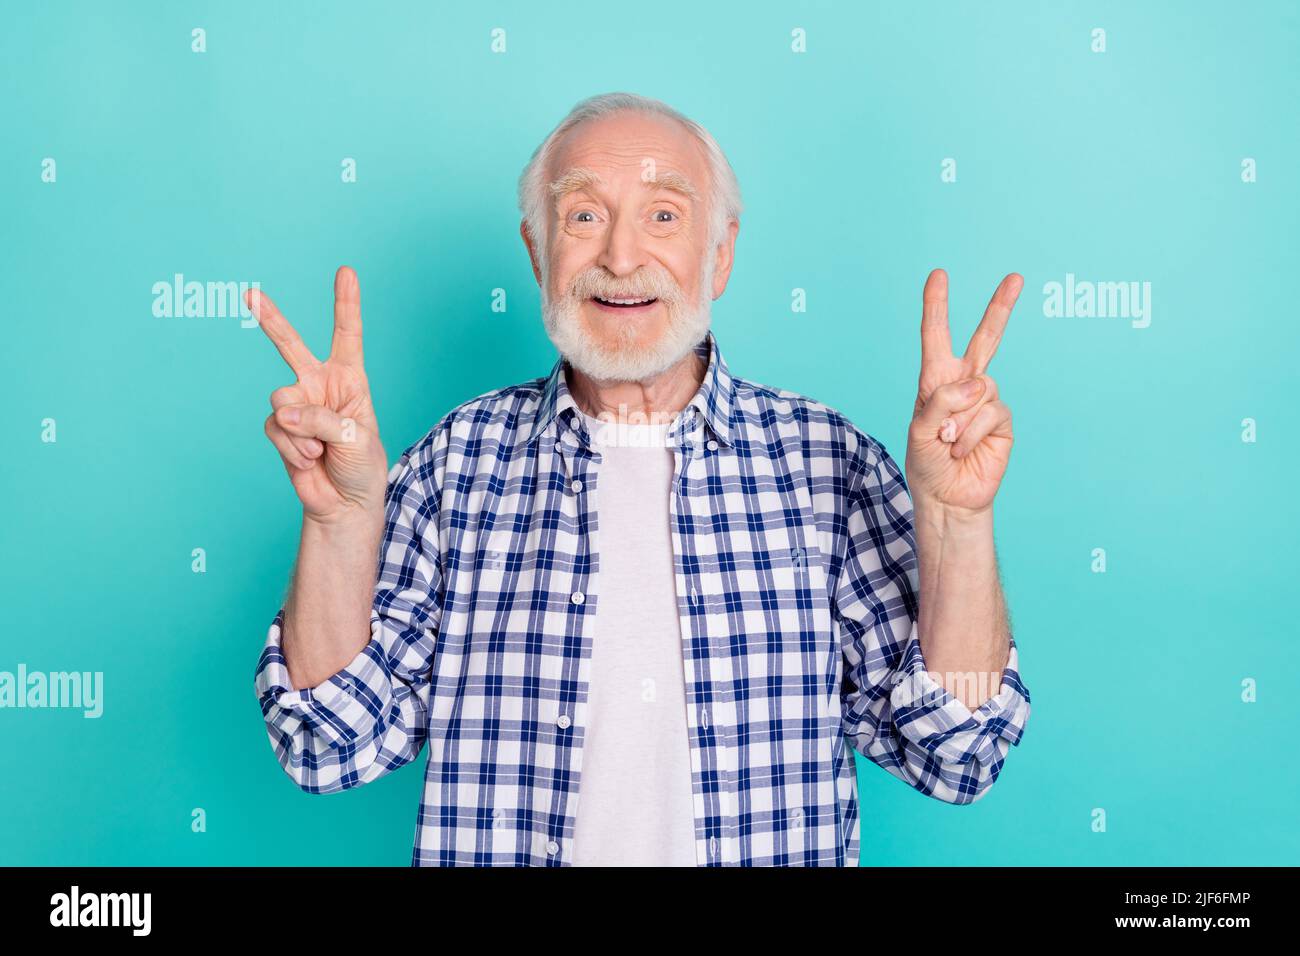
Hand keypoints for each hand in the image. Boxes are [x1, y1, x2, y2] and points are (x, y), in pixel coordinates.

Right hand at [247, 266, 388, 524]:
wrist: (345, 503)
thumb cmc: (362, 466)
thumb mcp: (357, 438)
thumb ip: (322, 418)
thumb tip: (283, 410)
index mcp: (349, 379)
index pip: (347, 335)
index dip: (345, 304)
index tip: (346, 272)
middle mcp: (320, 385)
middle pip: (291, 346)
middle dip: (270, 319)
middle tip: (251, 293)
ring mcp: (298, 406)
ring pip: (283, 400)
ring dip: (304, 430)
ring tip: (321, 450)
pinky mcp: (281, 429)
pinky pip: (277, 428)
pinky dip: (293, 448)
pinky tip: (310, 460)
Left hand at [905, 268, 1021, 518]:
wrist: (947, 496)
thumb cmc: (926, 462)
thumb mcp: (919, 430)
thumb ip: (941, 401)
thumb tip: (978, 383)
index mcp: (936, 379)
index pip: (936, 337)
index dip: (937, 306)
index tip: (938, 275)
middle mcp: (964, 384)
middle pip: (986, 339)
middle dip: (1000, 308)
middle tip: (1016, 278)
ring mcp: (986, 401)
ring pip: (980, 389)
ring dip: (958, 420)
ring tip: (947, 442)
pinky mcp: (1003, 422)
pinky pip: (990, 412)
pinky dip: (971, 433)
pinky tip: (962, 449)